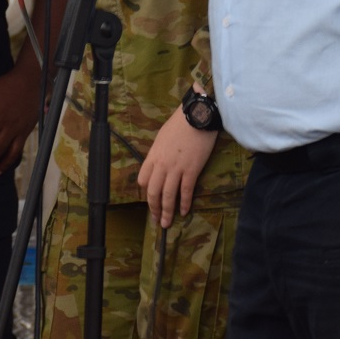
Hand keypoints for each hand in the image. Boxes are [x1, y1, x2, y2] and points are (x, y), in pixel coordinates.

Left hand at [137, 107, 218, 226]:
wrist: (197, 116)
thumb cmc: (180, 123)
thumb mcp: (162, 137)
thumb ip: (159, 153)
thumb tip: (159, 164)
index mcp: (153, 156)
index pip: (143, 180)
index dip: (146, 192)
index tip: (151, 199)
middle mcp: (162, 165)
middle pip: (153, 192)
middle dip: (154, 208)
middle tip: (156, 219)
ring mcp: (177, 168)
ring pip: (168, 195)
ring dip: (167, 211)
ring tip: (166, 223)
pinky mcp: (192, 170)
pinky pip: (186, 191)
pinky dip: (184, 203)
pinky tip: (184, 212)